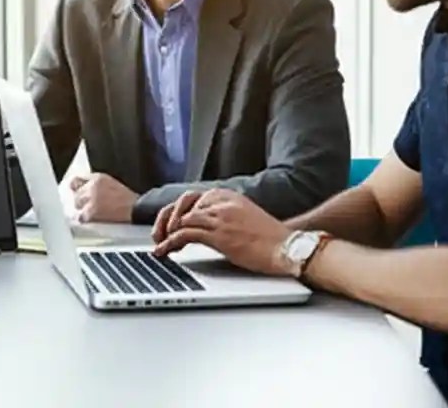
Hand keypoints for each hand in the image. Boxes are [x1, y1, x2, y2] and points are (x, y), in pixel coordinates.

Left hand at [69, 173, 137, 222]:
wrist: (136, 210)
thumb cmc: (127, 200)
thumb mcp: (111, 184)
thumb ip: (96, 184)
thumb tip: (81, 188)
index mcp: (98, 178)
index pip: (76, 180)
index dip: (75, 188)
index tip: (74, 193)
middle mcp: (92, 186)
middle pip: (76, 194)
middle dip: (81, 201)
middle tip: (88, 207)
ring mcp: (91, 199)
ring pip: (77, 205)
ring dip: (82, 210)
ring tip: (93, 214)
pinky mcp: (91, 212)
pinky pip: (81, 216)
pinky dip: (84, 219)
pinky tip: (92, 220)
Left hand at [152, 192, 292, 275]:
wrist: (288, 248)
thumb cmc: (270, 239)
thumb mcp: (243, 217)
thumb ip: (222, 216)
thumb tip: (200, 226)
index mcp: (228, 195)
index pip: (192, 198)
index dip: (176, 211)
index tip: (169, 224)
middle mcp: (222, 202)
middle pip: (182, 204)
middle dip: (166, 219)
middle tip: (159, 234)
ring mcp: (220, 217)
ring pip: (181, 219)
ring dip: (165, 233)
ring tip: (160, 245)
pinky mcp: (219, 235)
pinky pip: (185, 234)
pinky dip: (170, 243)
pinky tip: (165, 250)